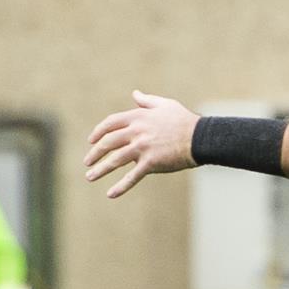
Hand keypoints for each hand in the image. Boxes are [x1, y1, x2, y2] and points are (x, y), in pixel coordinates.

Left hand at [85, 92, 200, 199]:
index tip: (91, 141)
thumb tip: (135, 94)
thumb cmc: (184, 120)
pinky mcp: (151, 163)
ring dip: (100, 169)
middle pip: (108, 142)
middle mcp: (136, 132)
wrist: (200, 138)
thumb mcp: (165, 104)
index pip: (110, 123)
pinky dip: (121, 186)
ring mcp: (142, 148)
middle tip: (87, 162)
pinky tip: (110, 194)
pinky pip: (132, 177)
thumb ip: (147, 101)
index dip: (98, 132)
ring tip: (90, 177)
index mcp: (138, 117)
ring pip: (115, 160)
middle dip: (95, 153)